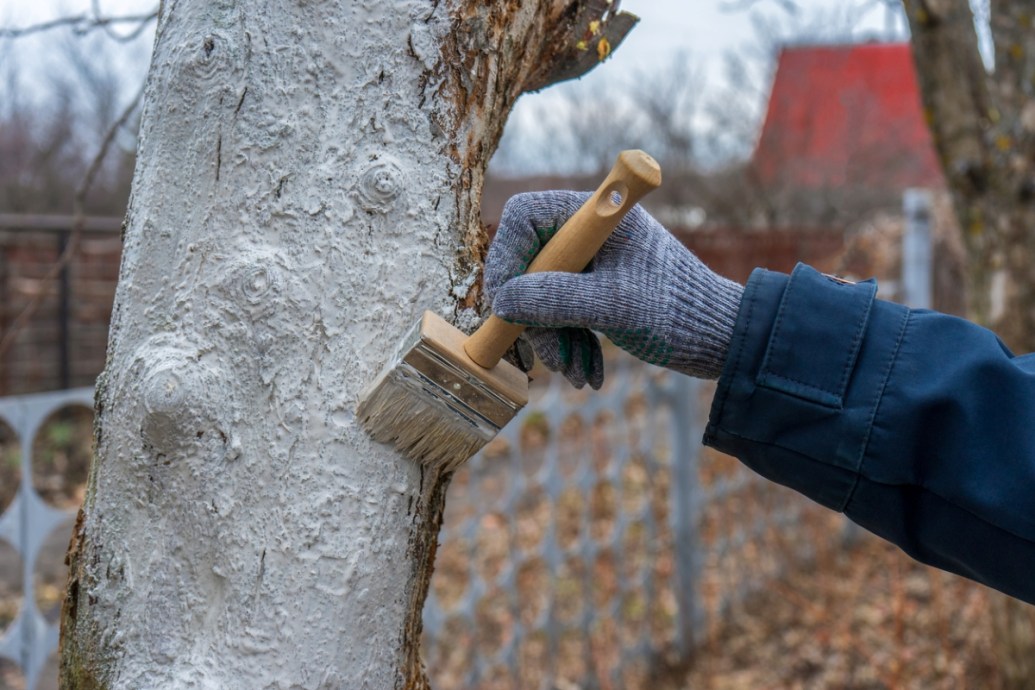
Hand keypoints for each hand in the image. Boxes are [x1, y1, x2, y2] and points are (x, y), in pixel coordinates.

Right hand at [483, 191, 743, 388]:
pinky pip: (563, 313)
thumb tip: (502, 301)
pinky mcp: (598, 289)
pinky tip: (589, 373)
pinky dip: (571, 344)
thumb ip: (555, 299)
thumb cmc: (677, 311)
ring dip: (554, 340)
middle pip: (529, 265)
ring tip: (578, 376)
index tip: (505, 304)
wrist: (723, 338)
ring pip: (543, 297)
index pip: (524, 219)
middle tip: (551, 361)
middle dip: (536, 318)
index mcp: (596, 214)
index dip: (506, 260)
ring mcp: (593, 261)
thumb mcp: (612, 306)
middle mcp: (590, 231)